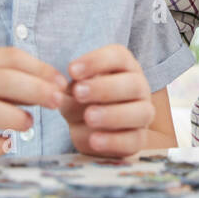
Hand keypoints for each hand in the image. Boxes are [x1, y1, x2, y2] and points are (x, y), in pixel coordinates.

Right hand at [0, 47, 67, 163]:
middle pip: (1, 79)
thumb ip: (6, 82)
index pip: (8, 56)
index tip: (62, 83)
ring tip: (29, 125)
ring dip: (16, 117)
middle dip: (37, 90)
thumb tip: (54, 83)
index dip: (40, 68)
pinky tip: (7, 145)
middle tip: (57, 103)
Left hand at [59, 44, 155, 158]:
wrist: (98, 132)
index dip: (96, 61)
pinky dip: (114, 141)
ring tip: (89, 117)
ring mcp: (143, 114)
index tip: (71, 70)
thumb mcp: (74, 93)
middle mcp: (139, 88)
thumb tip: (55, 94)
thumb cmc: (86, 103)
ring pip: (140, 112)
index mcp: (125, 67)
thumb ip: (69, 92)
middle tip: (79, 93)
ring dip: (113, 114)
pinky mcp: (139, 140)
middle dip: (105, 87)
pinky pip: (134, 140)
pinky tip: (94, 140)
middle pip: (133, 83)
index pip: (118, 56)